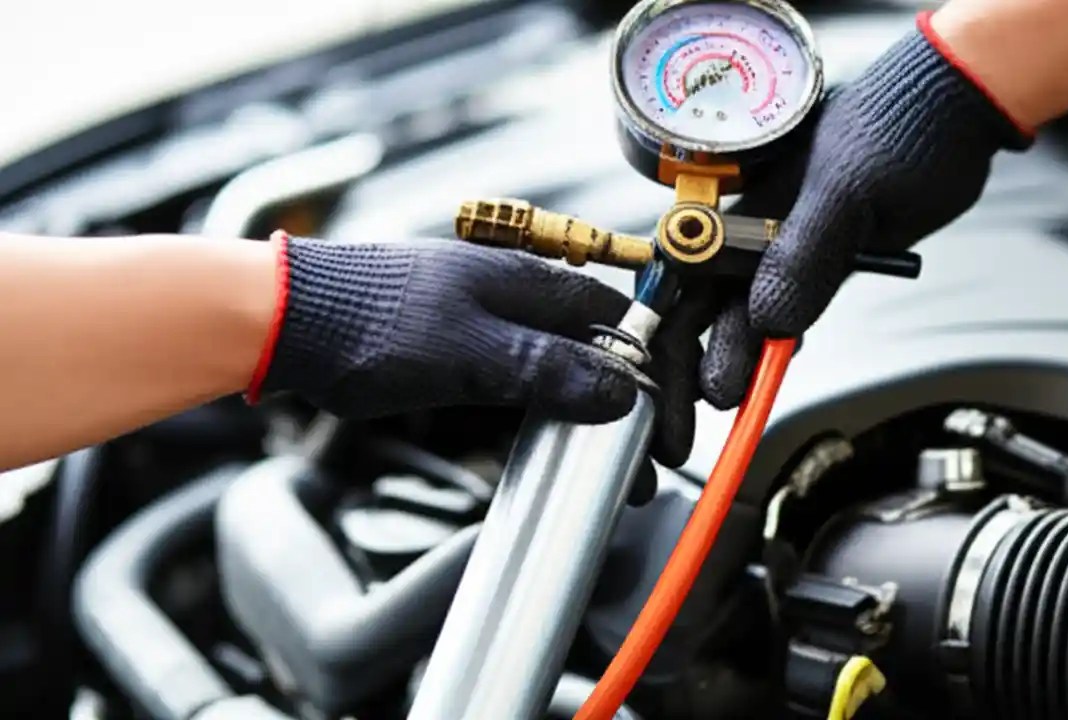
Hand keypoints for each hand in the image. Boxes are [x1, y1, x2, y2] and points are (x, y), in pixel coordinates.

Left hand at [252, 235, 646, 425]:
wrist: (286, 319)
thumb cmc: (370, 322)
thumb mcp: (469, 354)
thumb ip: (547, 368)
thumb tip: (620, 388)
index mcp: (529, 280)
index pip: (620, 322)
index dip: (652, 372)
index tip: (666, 422)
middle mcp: (515, 290)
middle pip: (597, 346)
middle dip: (628, 401)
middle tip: (641, 459)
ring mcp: (485, 313)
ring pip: (560, 362)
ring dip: (588, 409)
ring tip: (604, 463)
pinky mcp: (456, 340)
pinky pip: (522, 372)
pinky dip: (547, 405)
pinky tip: (549, 435)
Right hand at [695, 17, 1032, 408]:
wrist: (949, 114)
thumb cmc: (896, 126)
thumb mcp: (848, 189)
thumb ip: (804, 253)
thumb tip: (769, 321)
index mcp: (735, 215)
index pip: (680, 294)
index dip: (673, 354)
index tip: (685, 403)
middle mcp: (746, 238)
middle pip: (697, 320)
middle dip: (688, 381)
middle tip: (685, 439)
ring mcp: (778, 255)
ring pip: (736, 325)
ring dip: (729, 373)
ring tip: (724, 422)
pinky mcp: (813, 268)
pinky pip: (778, 319)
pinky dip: (768, 354)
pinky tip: (762, 381)